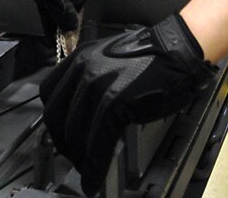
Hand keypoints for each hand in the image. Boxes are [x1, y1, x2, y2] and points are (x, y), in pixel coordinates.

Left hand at [40, 14, 216, 194]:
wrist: (178, 49)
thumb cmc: (153, 54)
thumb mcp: (110, 57)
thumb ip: (92, 77)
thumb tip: (84, 107)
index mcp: (80, 58)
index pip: (49, 94)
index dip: (54, 120)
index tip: (61, 132)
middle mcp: (83, 71)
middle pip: (56, 117)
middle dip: (63, 143)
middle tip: (73, 157)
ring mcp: (98, 87)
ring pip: (74, 133)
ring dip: (78, 158)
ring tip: (86, 171)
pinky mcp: (115, 105)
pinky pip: (96, 143)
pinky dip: (94, 166)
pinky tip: (94, 178)